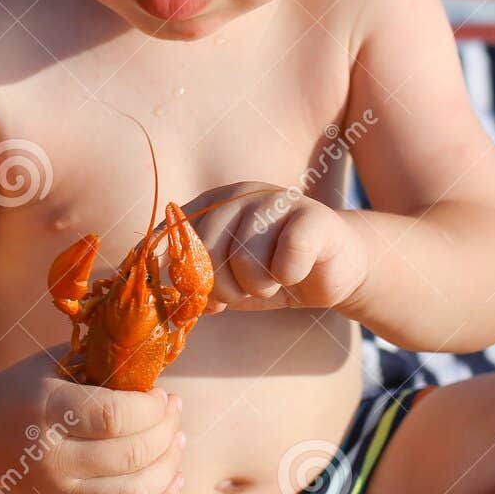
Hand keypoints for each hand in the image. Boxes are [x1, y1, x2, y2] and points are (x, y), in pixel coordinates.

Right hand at [0, 345, 186, 493]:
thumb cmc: (25, 388)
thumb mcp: (53, 362)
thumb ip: (100, 360)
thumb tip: (155, 366)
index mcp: (47, 411)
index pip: (113, 417)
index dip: (150, 407)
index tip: (161, 392)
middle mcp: (52, 459)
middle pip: (129, 455)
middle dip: (166, 430)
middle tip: (174, 408)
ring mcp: (60, 493)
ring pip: (133, 493)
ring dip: (169, 465)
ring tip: (178, 438)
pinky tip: (175, 477)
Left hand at [175, 182, 367, 313]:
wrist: (333, 269)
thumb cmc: (272, 272)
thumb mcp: (226, 279)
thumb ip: (194, 280)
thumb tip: (161, 292)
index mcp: (209, 206)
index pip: (173, 237)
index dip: (180, 275)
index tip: (198, 298)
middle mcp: (237, 195)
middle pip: (207, 253)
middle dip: (225, 288)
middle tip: (248, 289)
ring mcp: (274, 200)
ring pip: (245, 260)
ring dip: (260, 286)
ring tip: (275, 279)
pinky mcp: (311, 215)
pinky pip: (286, 259)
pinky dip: (289, 276)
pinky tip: (297, 270)